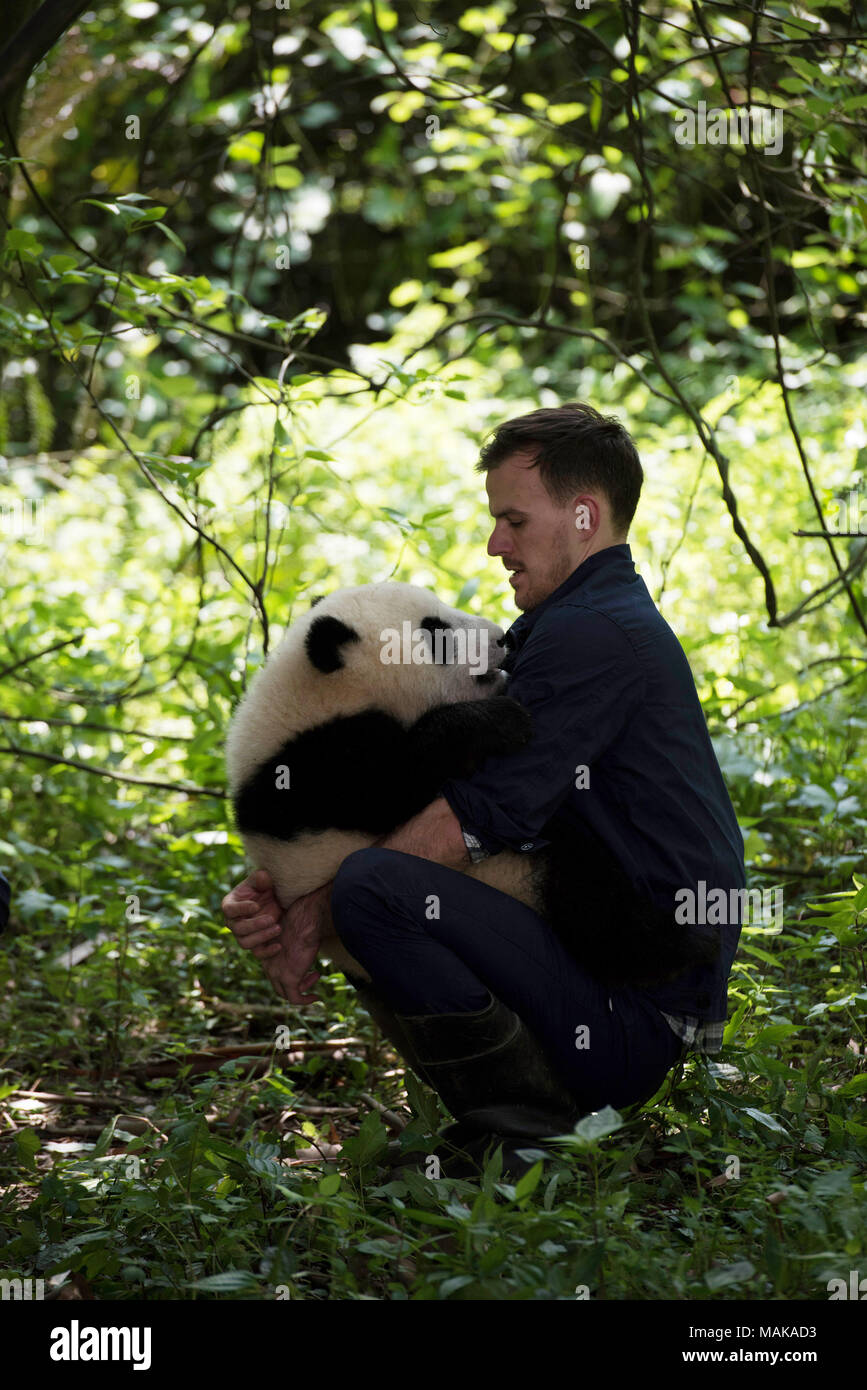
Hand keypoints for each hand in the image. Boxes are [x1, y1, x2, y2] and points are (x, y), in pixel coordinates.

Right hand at [221, 869, 282, 959]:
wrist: (273, 900)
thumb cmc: (263, 888)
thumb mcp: (262, 880)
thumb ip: (261, 878)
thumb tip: (263, 877)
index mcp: (230, 905)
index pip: (230, 910)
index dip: (242, 909)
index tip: (257, 905)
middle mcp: (233, 922)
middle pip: (237, 929)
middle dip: (254, 924)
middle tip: (271, 918)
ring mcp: (242, 935)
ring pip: (245, 943)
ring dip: (261, 937)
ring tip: (278, 928)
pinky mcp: (255, 944)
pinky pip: (257, 953)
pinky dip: (267, 952)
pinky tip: (279, 946)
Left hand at [261, 883, 332, 1005]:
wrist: (306, 920)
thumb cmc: (303, 920)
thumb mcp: (294, 931)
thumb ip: (295, 940)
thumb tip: (307, 938)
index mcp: (267, 951)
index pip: (273, 970)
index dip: (289, 971)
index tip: (306, 966)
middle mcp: (268, 964)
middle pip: (278, 984)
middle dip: (296, 981)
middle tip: (313, 974)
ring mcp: (277, 972)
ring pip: (286, 992)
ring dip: (303, 987)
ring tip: (316, 976)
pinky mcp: (289, 978)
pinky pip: (295, 998)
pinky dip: (305, 1000)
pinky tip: (316, 997)